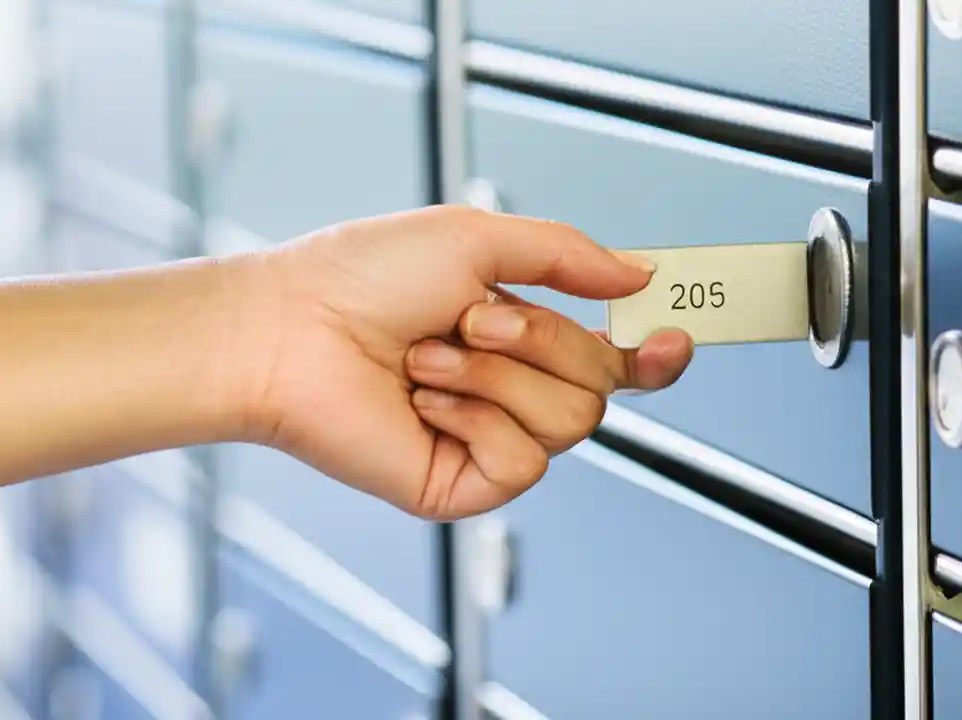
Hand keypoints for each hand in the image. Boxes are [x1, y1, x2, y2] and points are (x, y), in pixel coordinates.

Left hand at [231, 206, 691, 519]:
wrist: (291, 331)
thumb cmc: (360, 277)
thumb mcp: (476, 237)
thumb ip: (567, 252)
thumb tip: (639, 271)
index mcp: (518, 332)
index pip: (611, 355)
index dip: (651, 352)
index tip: (670, 336)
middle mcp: (510, 386)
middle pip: (601, 383)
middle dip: (542, 339)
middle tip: (470, 318)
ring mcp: (489, 437)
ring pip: (571, 421)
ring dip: (498, 375)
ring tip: (430, 359)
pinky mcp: (465, 483)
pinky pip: (525, 460)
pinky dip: (476, 417)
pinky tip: (425, 403)